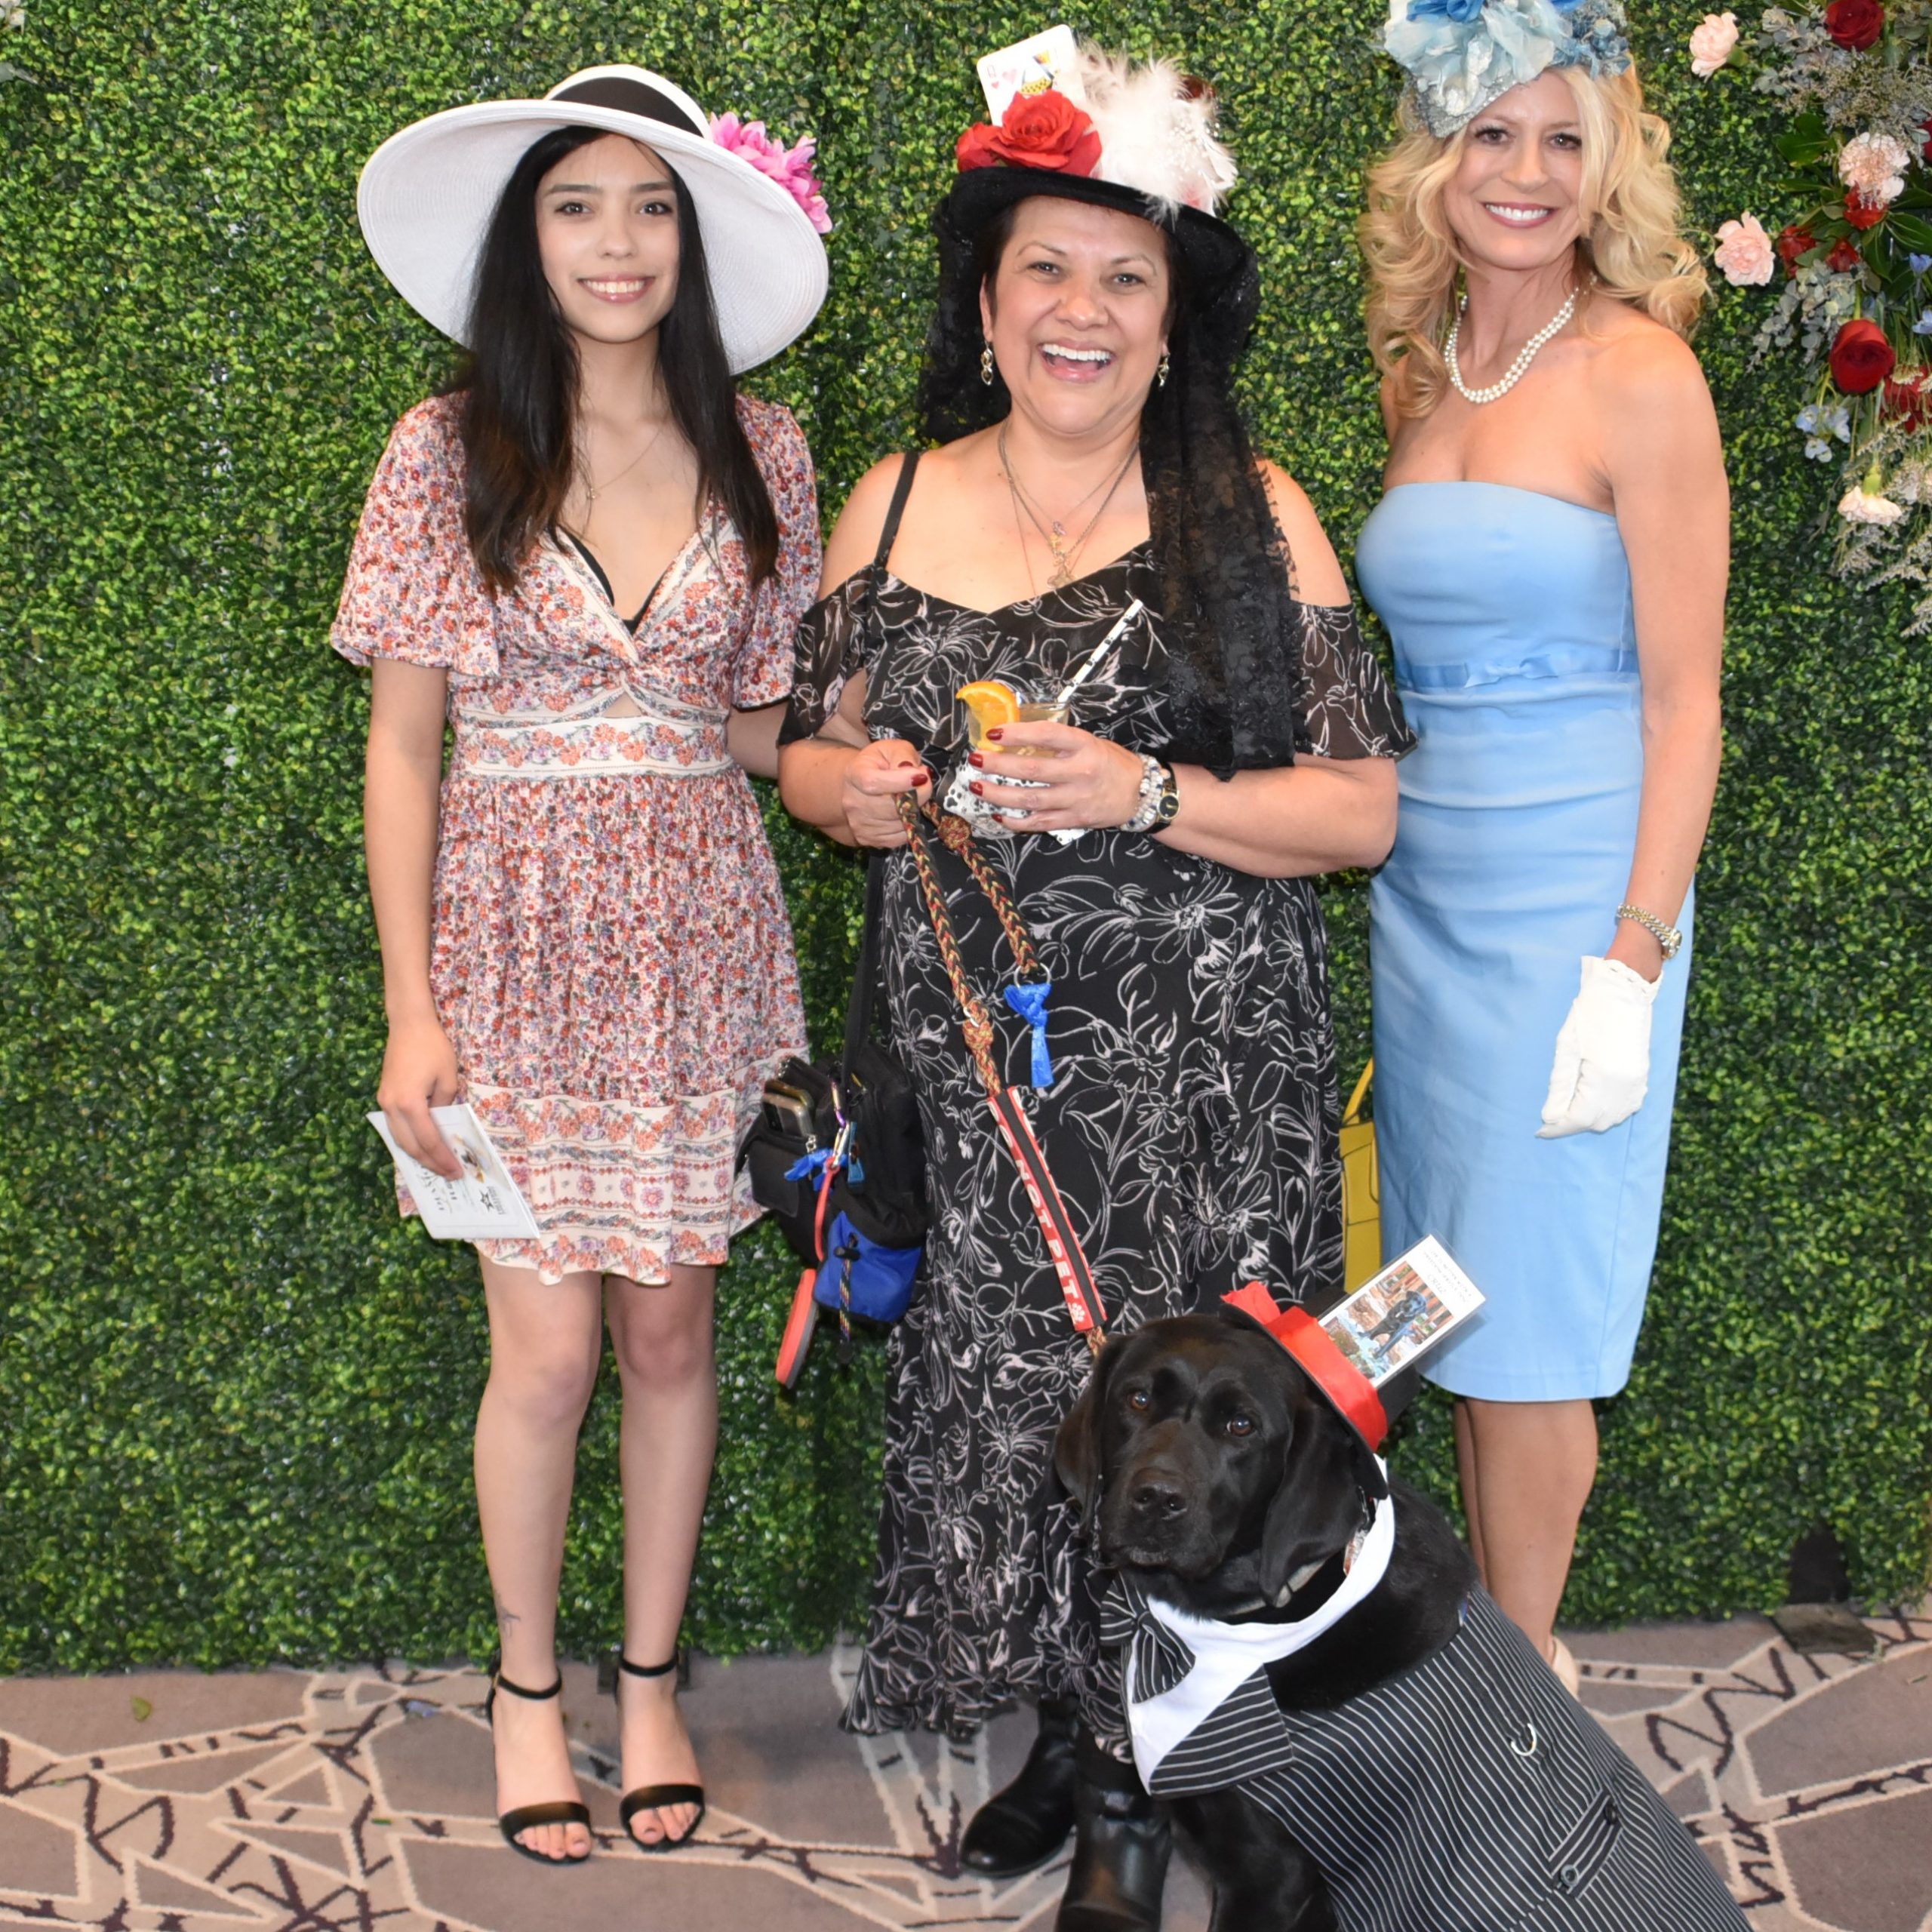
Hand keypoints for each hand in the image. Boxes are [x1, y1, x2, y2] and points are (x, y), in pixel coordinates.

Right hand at [378, 1012, 462, 1175]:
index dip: (442, 1158)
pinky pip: (395, 1126)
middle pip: (410, 1145)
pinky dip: (409, 1140)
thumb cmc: (432, 1047)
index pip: (428, 1140)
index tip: (456, 1171)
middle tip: (448, 1174)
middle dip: (430, 1162)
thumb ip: (445, 1106)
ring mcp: (384, 1102)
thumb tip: (442, 1123)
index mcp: (410, 1104)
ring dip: (417, 1154)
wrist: (408, 1024)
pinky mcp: (384, 1096)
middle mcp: (392, 1107)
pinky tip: (421, 1146)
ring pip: (399, 1138)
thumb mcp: (448, 1078)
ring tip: (436, 1165)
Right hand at [841, 737, 932, 846]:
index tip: (921, 776)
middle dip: (918, 796)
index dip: (900, 781)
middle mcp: (852, 802)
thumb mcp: (891, 748)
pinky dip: (909, 824)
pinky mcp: (871, 840)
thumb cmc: (879, 764)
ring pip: (900, 823)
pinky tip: (905, 811)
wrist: (861, 786)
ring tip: (912, 795)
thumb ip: (904, 756)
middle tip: (924, 783)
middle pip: (891, 807)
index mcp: (854, 775)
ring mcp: (860, 824)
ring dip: (914, 810)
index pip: (873, 783)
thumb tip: (918, 775)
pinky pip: (901, 837)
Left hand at [967, 722, 1144, 834]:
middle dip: (997, 765)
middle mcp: (1080, 772)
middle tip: (975, 759)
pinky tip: (998, 814)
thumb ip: (1058, 741)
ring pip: (1029, 799)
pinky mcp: (1074, 820)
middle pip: (1031, 770)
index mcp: (1084, 746)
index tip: (994, 733)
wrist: (1140, 794)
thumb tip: (1016, 734)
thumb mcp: (1089, 741)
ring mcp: (1076, 799)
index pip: (1046, 735)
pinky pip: (1039, 822)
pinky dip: (1016, 820)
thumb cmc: (1111, 763)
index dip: (1018, 733)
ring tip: (977, 787)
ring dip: (998, 794)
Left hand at [1537, 955, 1658, 1138]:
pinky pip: (1626, 1108)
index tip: (1540, 1131)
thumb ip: (1560, 1085)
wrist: (1624, 991)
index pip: (1579, 1118)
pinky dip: (1608, 1111)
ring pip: (1612, 1118)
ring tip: (1568, 1109)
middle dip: (1572, 1124)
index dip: (1558, 1128)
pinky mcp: (1642, 1077)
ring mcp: (1638, 1083)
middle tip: (1551, 1117)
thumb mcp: (1566, 1047)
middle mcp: (1625, 1087)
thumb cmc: (1590, 1014)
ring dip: (1589, 1119)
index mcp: (1604, 1079)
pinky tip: (1592, 1102)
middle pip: (1596, 1122)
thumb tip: (1550, 1116)